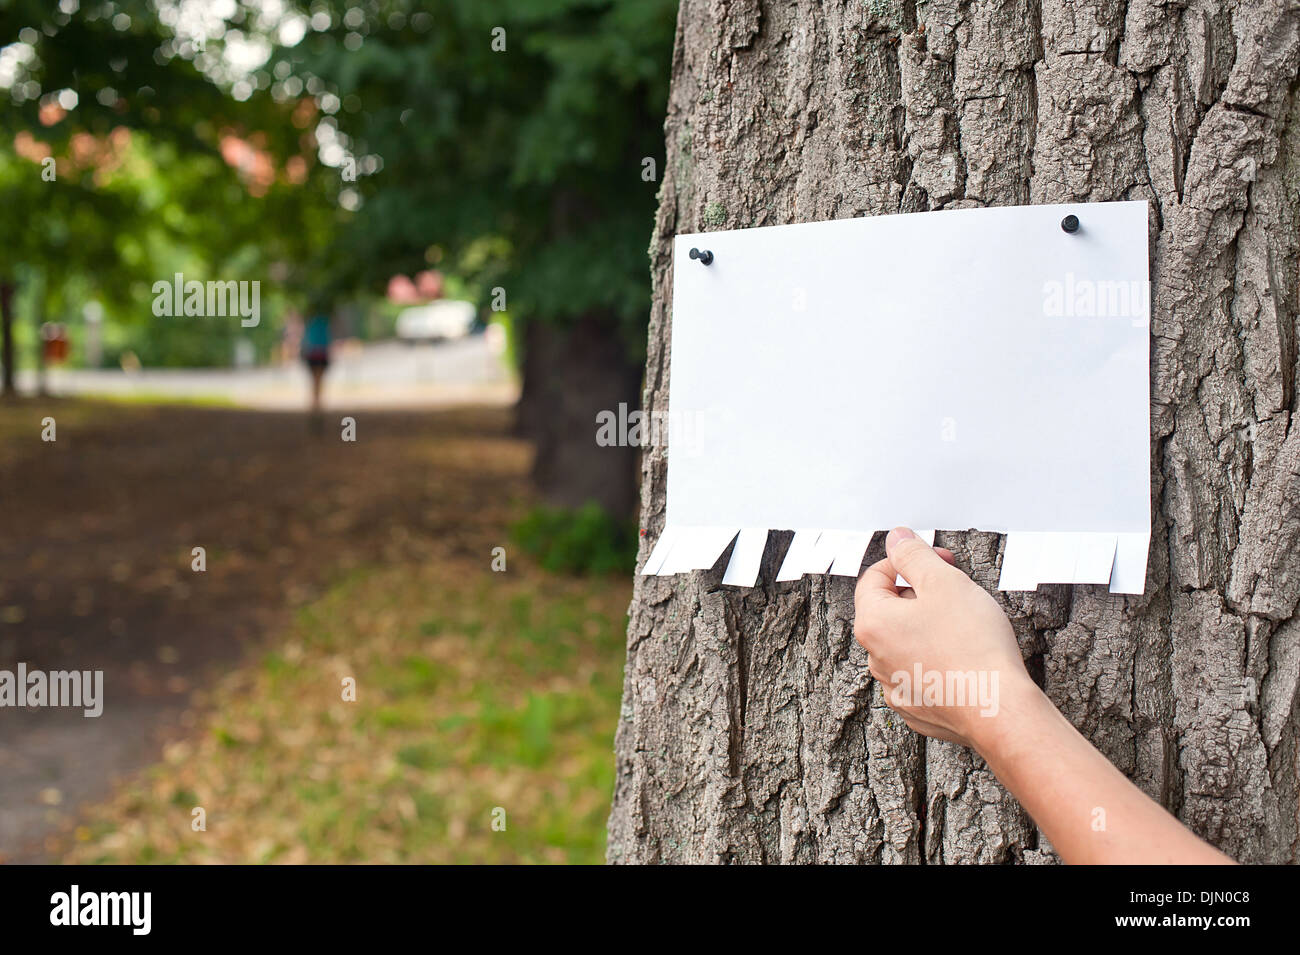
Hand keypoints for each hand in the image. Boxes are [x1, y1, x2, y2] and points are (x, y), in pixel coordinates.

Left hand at [853, 527, 1034, 748]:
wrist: (999, 708)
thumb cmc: (974, 646)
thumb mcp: (944, 582)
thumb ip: (914, 555)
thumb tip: (897, 539)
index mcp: (873, 624)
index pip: (875, 578)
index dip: (907, 561)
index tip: (935, 559)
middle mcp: (876, 658)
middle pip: (890, 610)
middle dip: (921, 594)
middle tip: (956, 591)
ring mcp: (895, 687)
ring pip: (905, 642)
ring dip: (928, 627)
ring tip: (964, 626)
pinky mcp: (917, 707)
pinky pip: (920, 672)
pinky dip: (936, 659)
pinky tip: (963, 657)